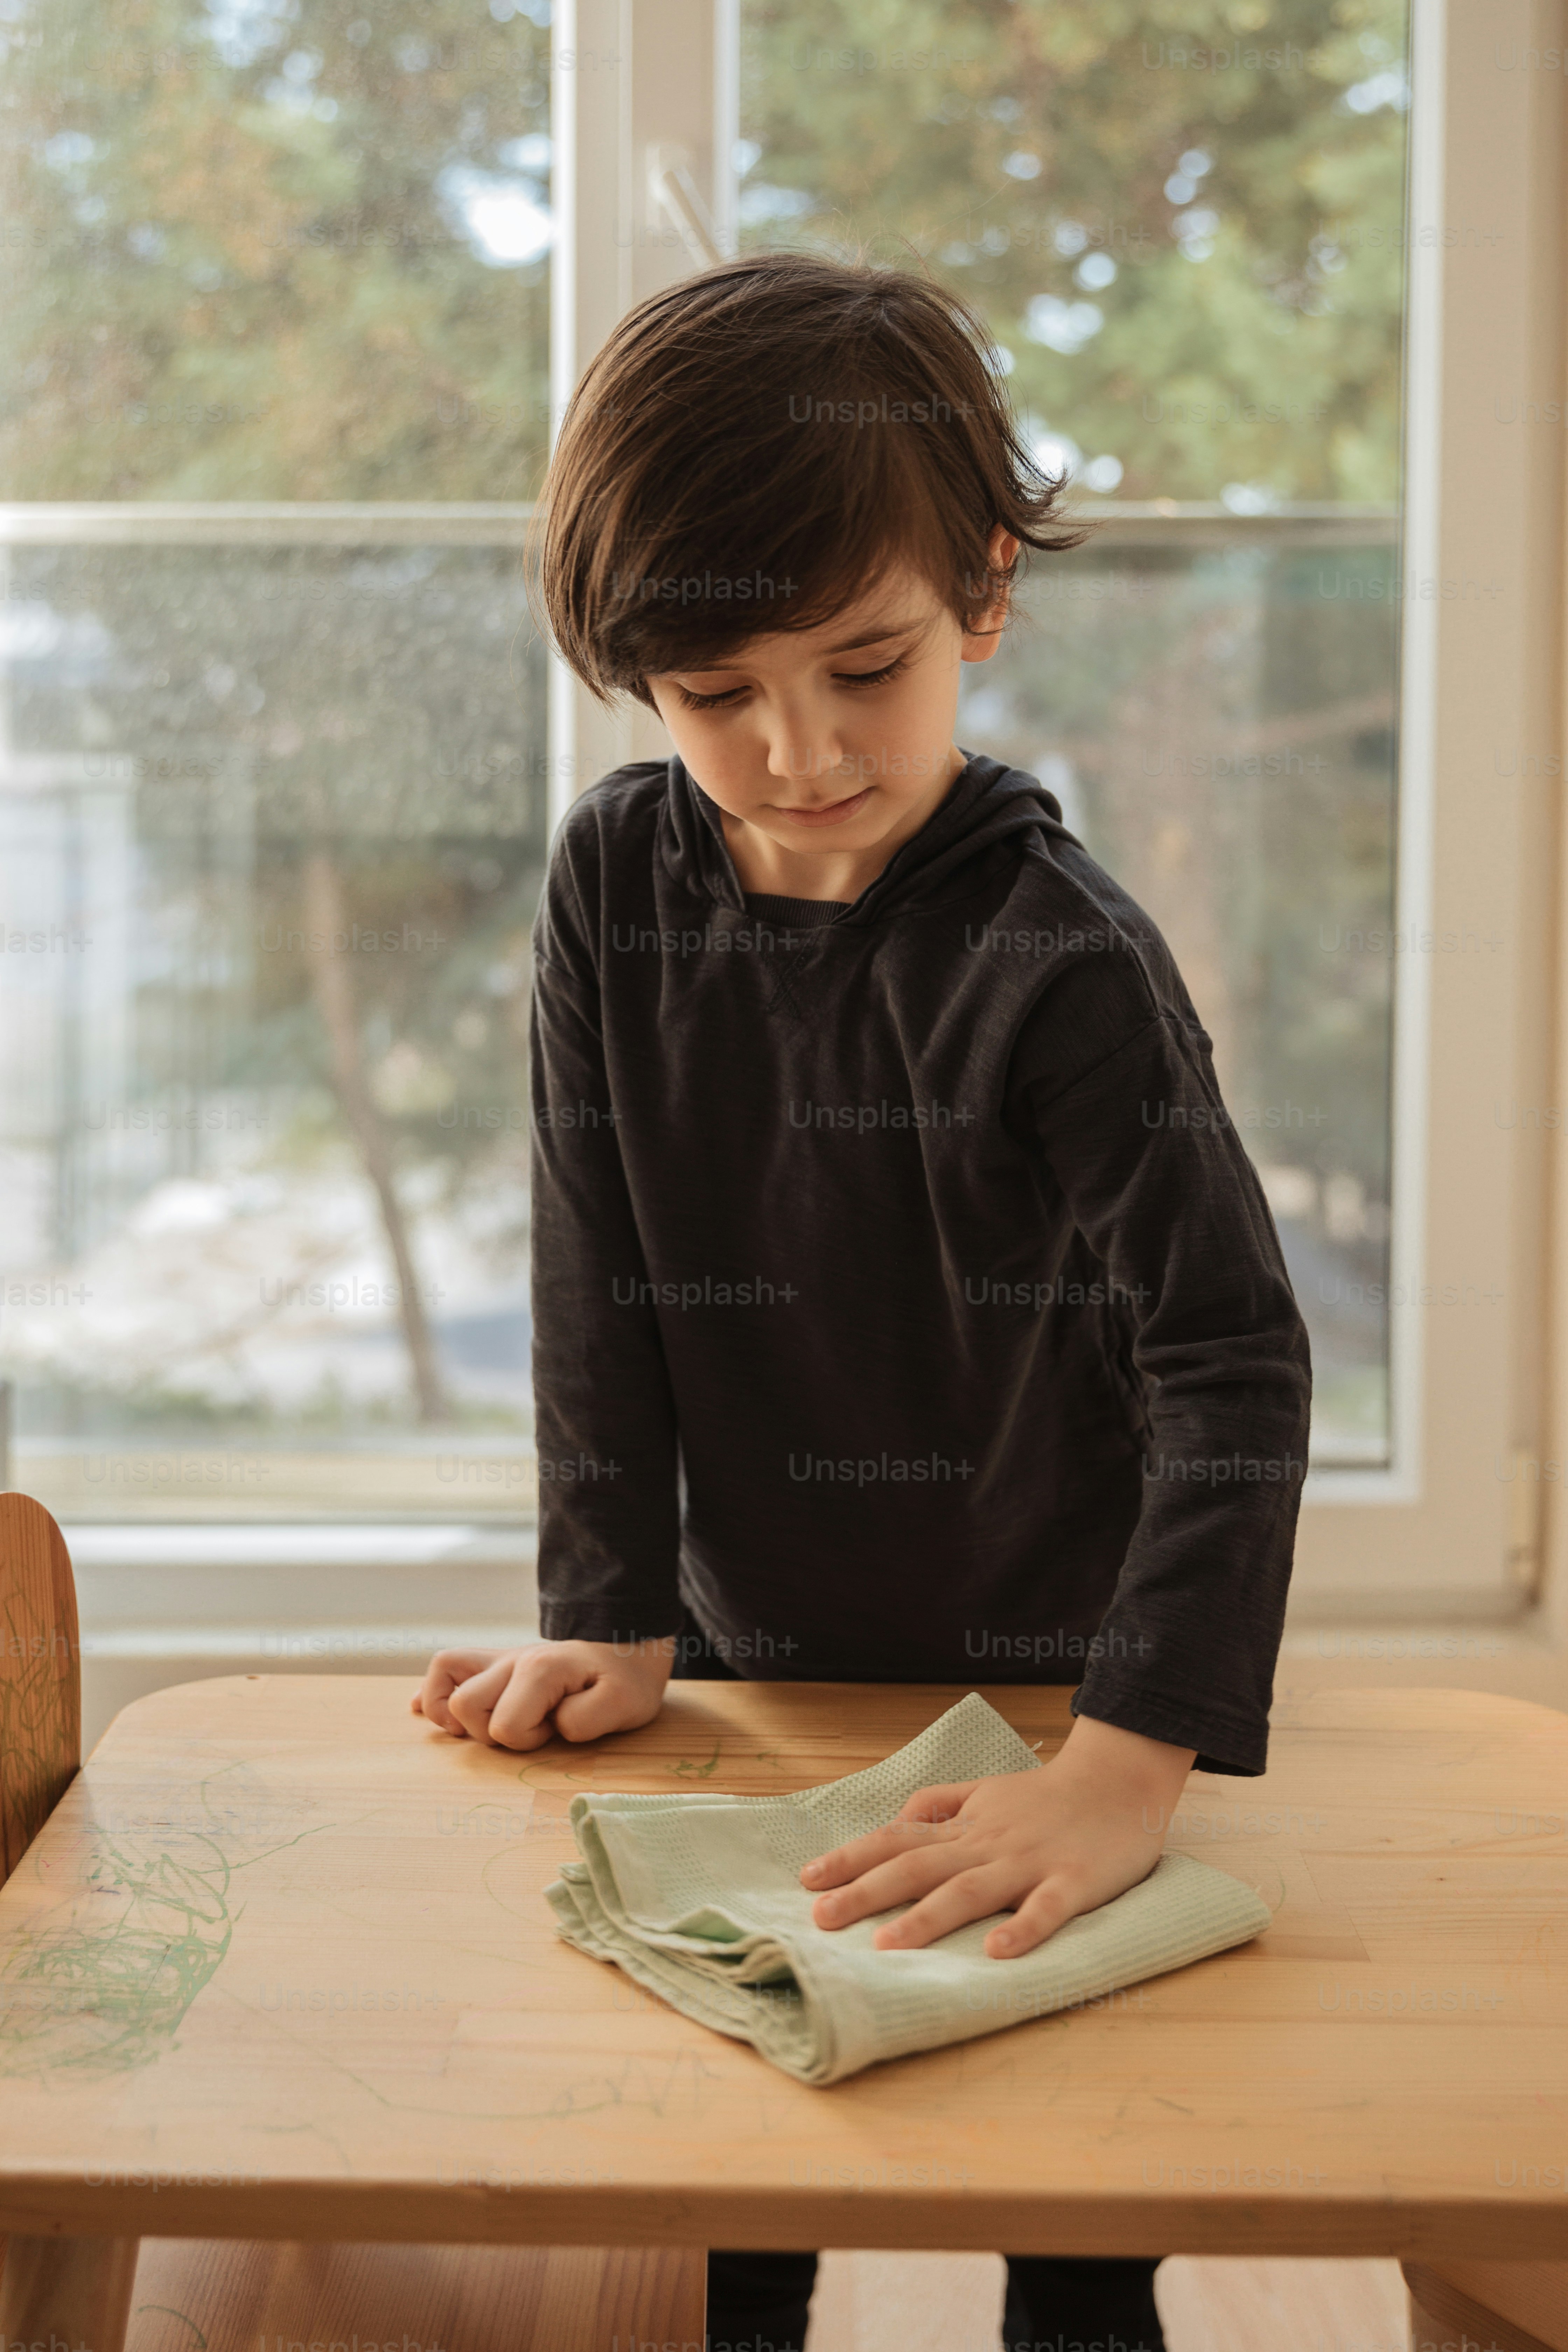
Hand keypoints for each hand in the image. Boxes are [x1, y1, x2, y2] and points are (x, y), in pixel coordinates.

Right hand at [411, 1636, 675, 1750]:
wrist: (624, 1648)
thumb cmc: (623, 1681)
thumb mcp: (624, 1703)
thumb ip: (589, 1718)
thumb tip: (554, 1725)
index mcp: (539, 1670)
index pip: (503, 1725)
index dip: (526, 1739)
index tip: (553, 1731)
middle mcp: (511, 1660)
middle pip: (464, 1703)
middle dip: (491, 1731)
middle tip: (529, 1728)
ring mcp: (498, 1659)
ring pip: (443, 1675)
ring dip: (457, 1712)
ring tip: (484, 1725)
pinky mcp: (492, 1664)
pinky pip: (444, 1667)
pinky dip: (434, 1692)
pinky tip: (425, 1710)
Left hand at [799, 1714, 1195, 1958]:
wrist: (1120, 1781)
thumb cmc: (1048, 1795)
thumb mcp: (986, 1789)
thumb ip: (940, 1804)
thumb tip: (895, 1822)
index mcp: (968, 1824)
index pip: (898, 1840)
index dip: (852, 1858)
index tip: (808, 1881)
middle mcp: (989, 1843)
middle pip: (920, 1867)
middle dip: (868, 1893)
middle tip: (822, 1918)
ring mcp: (1030, 1863)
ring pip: (971, 1891)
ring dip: (927, 1918)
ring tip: (887, 1946)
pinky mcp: (1074, 1882)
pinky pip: (1045, 1909)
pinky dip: (1020, 1931)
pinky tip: (994, 1954)